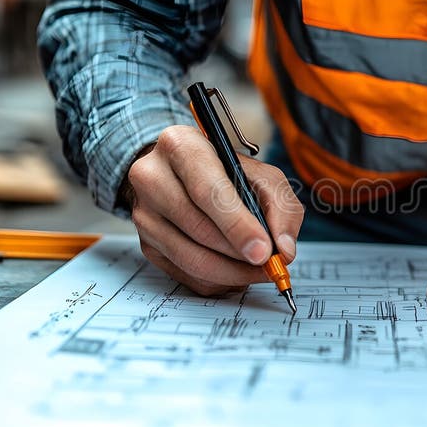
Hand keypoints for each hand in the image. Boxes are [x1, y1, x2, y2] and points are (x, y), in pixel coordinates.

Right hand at [124, 125, 303, 295]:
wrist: (182, 174)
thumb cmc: (226, 172)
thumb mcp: (261, 174)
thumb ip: (280, 206)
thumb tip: (283, 248)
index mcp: (181, 147)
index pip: (207, 191)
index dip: (238, 225)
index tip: (264, 250)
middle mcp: (152, 177)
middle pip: (198, 228)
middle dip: (240, 254)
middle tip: (269, 265)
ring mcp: (144, 214)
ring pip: (191, 258)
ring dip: (232, 272)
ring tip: (258, 270)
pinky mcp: (146, 244)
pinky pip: (186, 274)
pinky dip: (217, 280)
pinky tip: (235, 271)